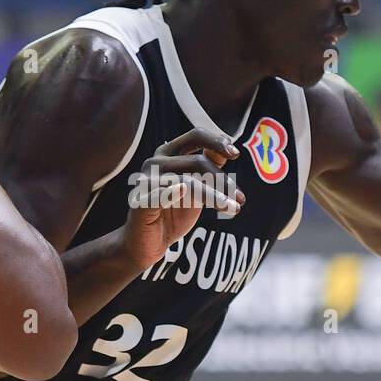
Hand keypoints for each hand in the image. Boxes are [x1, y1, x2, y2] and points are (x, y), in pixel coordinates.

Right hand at [119, 128, 245, 269]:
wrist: (148, 243)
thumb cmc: (173, 212)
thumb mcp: (197, 187)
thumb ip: (209, 168)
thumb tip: (229, 150)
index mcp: (168, 153)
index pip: (196, 136)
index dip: (218, 141)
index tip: (235, 154)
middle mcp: (155, 162)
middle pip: (197, 161)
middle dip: (222, 180)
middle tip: (240, 198)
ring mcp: (146, 181)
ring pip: (188, 182)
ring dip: (214, 196)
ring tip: (233, 208)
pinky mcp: (140, 202)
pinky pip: (161, 195)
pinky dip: (173, 193)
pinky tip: (182, 192)